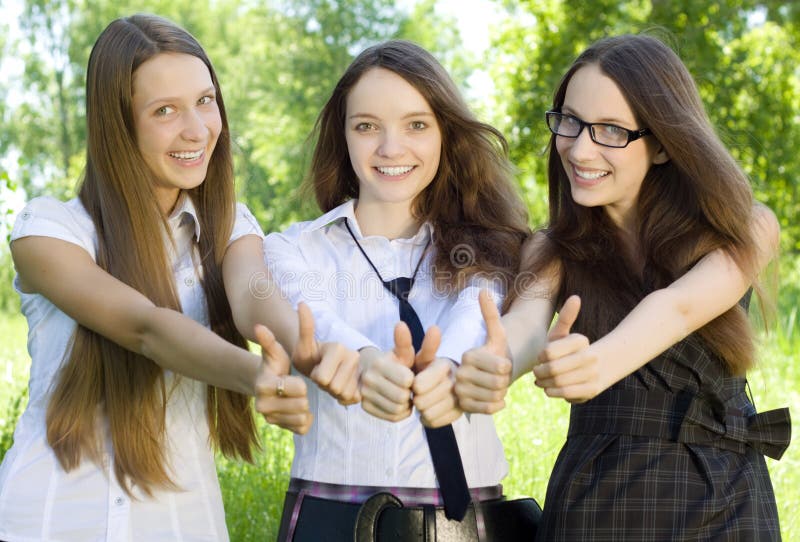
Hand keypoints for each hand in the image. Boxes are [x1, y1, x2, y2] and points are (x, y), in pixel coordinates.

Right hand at [253, 324, 312, 433]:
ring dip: (304, 408)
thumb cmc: (275, 366)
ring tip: (297, 399)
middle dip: (303, 396)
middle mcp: (262, 407)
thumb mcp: (274, 352)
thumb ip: (268, 341)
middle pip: (301, 405)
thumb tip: (259, 326)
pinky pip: (302, 428)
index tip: (294, 379)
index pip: (298, 388)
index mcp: (263, 386)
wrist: (269, 386)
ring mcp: (271, 420)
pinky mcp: (280, 429)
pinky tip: (298, 410)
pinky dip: (305, 419)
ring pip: (302, 418)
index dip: (300, 383)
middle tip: (297, 391)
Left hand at [292, 302, 360, 404]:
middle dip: (325, 385)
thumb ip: (305, 326)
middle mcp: (354, 356)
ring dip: (333, 392)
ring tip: (330, 380)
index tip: (316, 367)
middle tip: (323, 376)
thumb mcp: (302, 345)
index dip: (315, 377)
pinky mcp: (365, 383)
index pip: (322, 378)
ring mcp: (361, 370)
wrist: (320, 365)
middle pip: (334, 387)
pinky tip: (340, 389)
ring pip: (343, 394)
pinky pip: (351, 399)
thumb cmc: (309, 357)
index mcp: (338, 347)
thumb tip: (302, 303)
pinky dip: (343, 398)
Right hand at [358, 323, 416, 421]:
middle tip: (410, 388)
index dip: (414, 380)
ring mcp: (364, 394)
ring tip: (405, 394)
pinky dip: (401, 413)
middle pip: (402, 396)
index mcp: (379, 363)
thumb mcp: (407, 352)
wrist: (372, 371)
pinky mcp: (365, 407)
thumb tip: (435, 328)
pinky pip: (392, 417)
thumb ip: (423, 345)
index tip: (411, 376)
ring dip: (407, 404)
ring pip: (397, 408)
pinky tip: (400, 403)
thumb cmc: (396, 362)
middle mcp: (368, 378)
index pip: (407, 380)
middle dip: (410, 393)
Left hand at [412, 326, 461, 425]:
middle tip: (416, 394)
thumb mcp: (410, 355)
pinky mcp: (459, 413)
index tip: (412, 383)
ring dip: (420, 410)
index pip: (418, 385)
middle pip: (422, 402)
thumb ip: (404, 342)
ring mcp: (460, 397)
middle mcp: (456, 380)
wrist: (438, 384)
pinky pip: (433, 423)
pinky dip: (427, 419)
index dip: (411, 387)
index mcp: (444, 364)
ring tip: (423, 401)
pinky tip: (428, 409)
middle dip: (415, 399)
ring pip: (428, 414)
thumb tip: (399, 324)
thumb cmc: (419, 368)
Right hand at [455, 289, 511, 413]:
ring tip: (494, 386)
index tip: (500, 364)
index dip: (507, 367)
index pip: (502, 366)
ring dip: (501, 393)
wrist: (485, 377)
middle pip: (499, 383)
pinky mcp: (462, 407)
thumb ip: (490, 314)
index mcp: (468, 355)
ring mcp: (459, 391)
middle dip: (505, 381)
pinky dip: (497, 405)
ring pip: (495, 396)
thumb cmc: (493, 355)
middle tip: (497, 377)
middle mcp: (459, 373)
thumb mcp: (496, 335)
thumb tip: (483, 290)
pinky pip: (489, 409)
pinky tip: (494, 398)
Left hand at [533, 295, 602, 402]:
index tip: (540, 358)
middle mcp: (590, 356)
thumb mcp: (561, 334)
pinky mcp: (591, 390)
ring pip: (558, 382)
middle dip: (540, 372)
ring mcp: (592, 374)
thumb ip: (565, 318)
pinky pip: (565, 393)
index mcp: (580, 340)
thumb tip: (576, 297)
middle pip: (552, 369)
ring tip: (541, 380)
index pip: (548, 352)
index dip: (540, 357)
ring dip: (544, 383)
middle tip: (537, 372)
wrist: (590, 369)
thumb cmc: (566, 350)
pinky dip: (552, 392)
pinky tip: (550, 388)